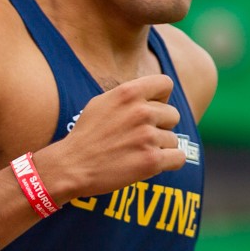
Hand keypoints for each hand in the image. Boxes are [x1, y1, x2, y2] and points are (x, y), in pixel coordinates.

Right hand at [41, 74, 185, 200]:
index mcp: (128, 93)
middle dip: (160, 126)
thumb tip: (154, 96)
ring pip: (173, 139)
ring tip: (135, 153)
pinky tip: (149, 164)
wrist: (71, 166)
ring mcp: (147, 136)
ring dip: (159, 147)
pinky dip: (167, 162)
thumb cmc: (85, 136)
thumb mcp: (101, 103)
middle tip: (138, 138)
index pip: (165, 84)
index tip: (150, 110)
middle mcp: (141, 112)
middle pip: (173, 115)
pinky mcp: (152, 161)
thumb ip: (129, 96)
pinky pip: (178, 158)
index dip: (160, 98)